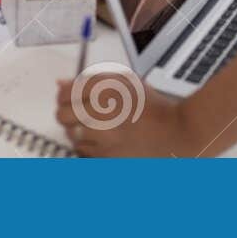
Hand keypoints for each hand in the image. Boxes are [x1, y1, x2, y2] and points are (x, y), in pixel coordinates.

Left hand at [54, 71, 204, 156]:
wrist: (175, 133)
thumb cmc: (152, 109)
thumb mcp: (124, 82)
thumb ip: (90, 81)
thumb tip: (61, 83)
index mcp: (106, 87)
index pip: (66, 91)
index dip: (64, 95)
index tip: (68, 98)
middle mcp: (103, 110)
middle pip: (62, 114)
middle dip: (66, 113)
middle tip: (77, 114)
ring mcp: (104, 136)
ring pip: (71, 134)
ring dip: (79, 131)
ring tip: (97, 128)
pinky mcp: (107, 156)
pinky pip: (83, 151)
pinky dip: (89, 147)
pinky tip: (103, 141)